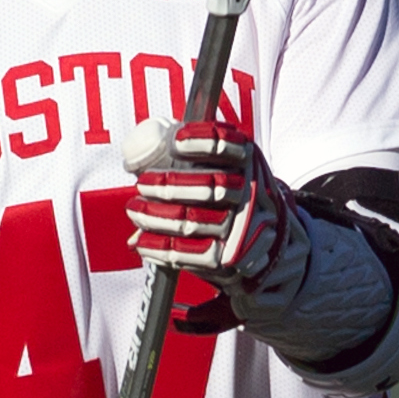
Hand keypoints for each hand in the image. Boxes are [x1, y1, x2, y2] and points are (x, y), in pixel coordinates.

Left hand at [122, 116, 299, 278]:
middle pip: (209, 188)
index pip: (228, 147)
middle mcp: (249, 192)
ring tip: (136, 209)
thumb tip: (139, 147)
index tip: (176, 142)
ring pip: (194, 223)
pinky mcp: (230, 256)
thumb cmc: (226, 190)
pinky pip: (192, 253)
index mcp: (245, 160)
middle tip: (143, 183)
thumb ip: (181, 152)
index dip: (202, 142)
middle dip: (170, 187)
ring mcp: (242, 227)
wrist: (263, 234)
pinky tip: (142, 240)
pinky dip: (161, 248)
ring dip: (157, 218)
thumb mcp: (217, 161)